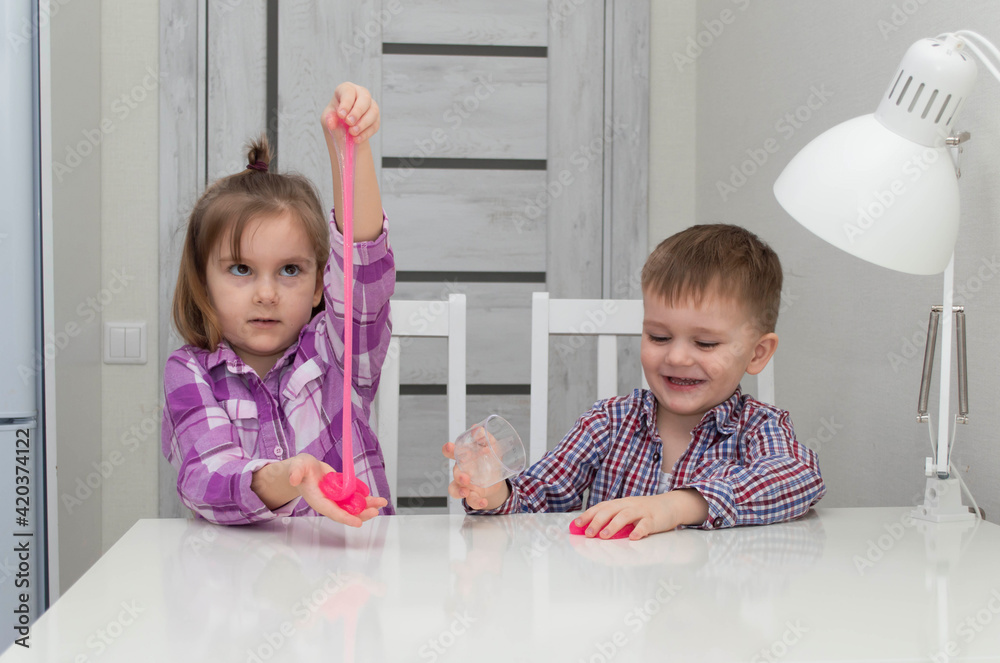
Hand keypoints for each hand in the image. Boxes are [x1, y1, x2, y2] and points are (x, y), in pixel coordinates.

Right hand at [286, 453, 386, 526]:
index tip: (357, 523)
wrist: (305, 469)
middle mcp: (329, 502)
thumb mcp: (297, 467)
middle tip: (374, 512)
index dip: (345, 517)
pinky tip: (377, 499)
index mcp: (318, 500)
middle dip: (361, 513)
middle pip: (346, 512)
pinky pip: (356, 498)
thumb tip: (293, 479)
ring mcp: (337, 498)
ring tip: (381, 503)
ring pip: (354, 506)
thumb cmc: (300, 469)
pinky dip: (366, 499)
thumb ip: (295, 473)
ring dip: (368, 506)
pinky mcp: (342, 492)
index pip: (332, 512)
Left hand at [321, 82, 379, 141]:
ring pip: (373, 112)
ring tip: (353, 133)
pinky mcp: (376, 119)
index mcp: (346, 89)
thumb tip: (332, 123)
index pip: (349, 91)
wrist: (343, 131)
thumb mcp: (328, 118)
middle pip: (365, 98)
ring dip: (363, 124)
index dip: (346, 103)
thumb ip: (329, 119)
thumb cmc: (335, 119)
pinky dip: (366, 133)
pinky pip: (375, 125)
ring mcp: (371, 106)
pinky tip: (357, 139)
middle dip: (357, 112)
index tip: (341, 115)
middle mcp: (361, 94)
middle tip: (349, 123)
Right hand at [442, 442, 509, 509]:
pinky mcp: (473, 494)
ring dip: (459, 491)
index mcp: (464, 457)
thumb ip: (485, 437)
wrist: (497, 478)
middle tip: (464, 477)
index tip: (449, 447)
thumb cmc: (490, 459)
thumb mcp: (492, 447)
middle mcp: (462, 470)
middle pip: (454, 472)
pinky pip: (470, 500)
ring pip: (455, 489)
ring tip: (466, 491)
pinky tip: (483, 502)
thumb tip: (477, 429)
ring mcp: (466, 484)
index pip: (451, 452)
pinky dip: (476, 503)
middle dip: (458, 475)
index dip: (448, 450)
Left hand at [572, 489, 709, 540]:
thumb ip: (612, 519)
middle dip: (597, 521)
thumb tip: (591, 531)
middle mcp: (628, 505)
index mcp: (620, 503)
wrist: (670, 505)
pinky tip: (632, 538)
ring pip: (625, 516)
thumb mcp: (627, 512)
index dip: (588, 515)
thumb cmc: (644, 512)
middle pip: (610, 510)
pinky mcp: (654, 519)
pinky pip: (645, 525)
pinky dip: (638, 531)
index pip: (601, 507)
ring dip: (613, 526)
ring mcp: (641, 511)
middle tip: (588, 533)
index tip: (577, 525)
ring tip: (604, 536)